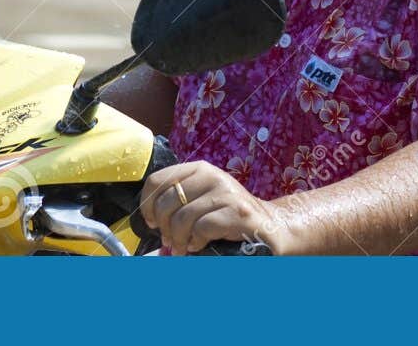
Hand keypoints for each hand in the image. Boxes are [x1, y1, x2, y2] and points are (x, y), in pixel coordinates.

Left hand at [140, 161, 291, 254]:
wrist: (270, 226)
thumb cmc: (229, 217)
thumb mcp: (202, 202)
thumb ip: (177, 205)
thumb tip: (148, 221)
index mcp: (199, 169)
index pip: (158, 180)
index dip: (148, 205)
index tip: (153, 222)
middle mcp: (213, 176)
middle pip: (167, 201)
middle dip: (164, 227)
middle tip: (170, 240)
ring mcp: (227, 193)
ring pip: (183, 217)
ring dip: (178, 239)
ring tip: (184, 247)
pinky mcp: (238, 213)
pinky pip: (202, 228)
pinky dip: (196, 241)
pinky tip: (200, 245)